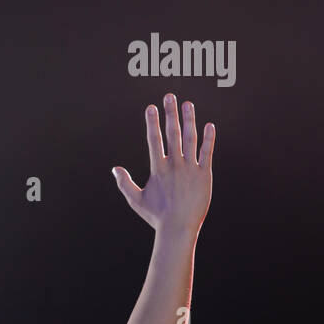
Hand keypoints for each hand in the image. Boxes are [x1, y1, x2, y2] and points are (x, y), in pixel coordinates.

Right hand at [113, 92, 215, 235]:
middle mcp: (174, 165)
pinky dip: (208, 139)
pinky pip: (207, 153)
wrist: (179, 227)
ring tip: (188, 104)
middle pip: (172, 133)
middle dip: (170, 113)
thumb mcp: (135, 200)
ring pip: (191, 138)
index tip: (150, 107)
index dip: (152, 122)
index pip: (154, 140)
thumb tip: (114, 169)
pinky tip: (209, 126)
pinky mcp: (204, 175)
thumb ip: (124, 183)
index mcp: (158, 168)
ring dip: (189, 120)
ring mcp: (190, 168)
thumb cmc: (156, 215)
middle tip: (169, 96)